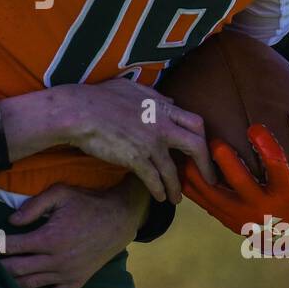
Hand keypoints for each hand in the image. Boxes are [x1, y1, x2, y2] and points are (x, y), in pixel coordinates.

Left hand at [0, 180, 148, 287]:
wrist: (119, 220)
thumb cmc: (88, 203)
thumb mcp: (61, 193)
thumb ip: (34, 205)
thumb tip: (11, 220)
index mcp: (49, 237)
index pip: (10, 245)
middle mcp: (55, 260)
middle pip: (15, 268)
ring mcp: (65, 274)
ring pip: (29, 285)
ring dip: (8, 285)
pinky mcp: (75, 283)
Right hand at [54, 77, 215, 204]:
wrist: (79, 112)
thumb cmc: (100, 97)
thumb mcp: (132, 88)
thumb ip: (154, 95)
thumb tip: (171, 101)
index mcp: (162, 108)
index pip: (195, 123)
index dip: (204, 138)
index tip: (205, 151)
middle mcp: (161, 126)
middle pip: (196, 147)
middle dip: (205, 165)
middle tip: (208, 179)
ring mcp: (150, 143)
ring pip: (173, 171)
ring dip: (177, 187)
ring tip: (177, 198)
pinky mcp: (136, 158)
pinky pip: (153, 179)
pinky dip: (159, 190)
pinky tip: (160, 197)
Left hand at [181, 111, 288, 234]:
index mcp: (288, 193)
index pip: (277, 169)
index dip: (266, 147)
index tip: (254, 127)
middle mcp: (264, 208)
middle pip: (240, 184)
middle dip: (226, 161)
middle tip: (215, 142)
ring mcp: (242, 216)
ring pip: (213, 195)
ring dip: (198, 172)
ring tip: (190, 149)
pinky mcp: (226, 219)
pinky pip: (202, 201)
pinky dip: (188, 182)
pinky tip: (180, 163)